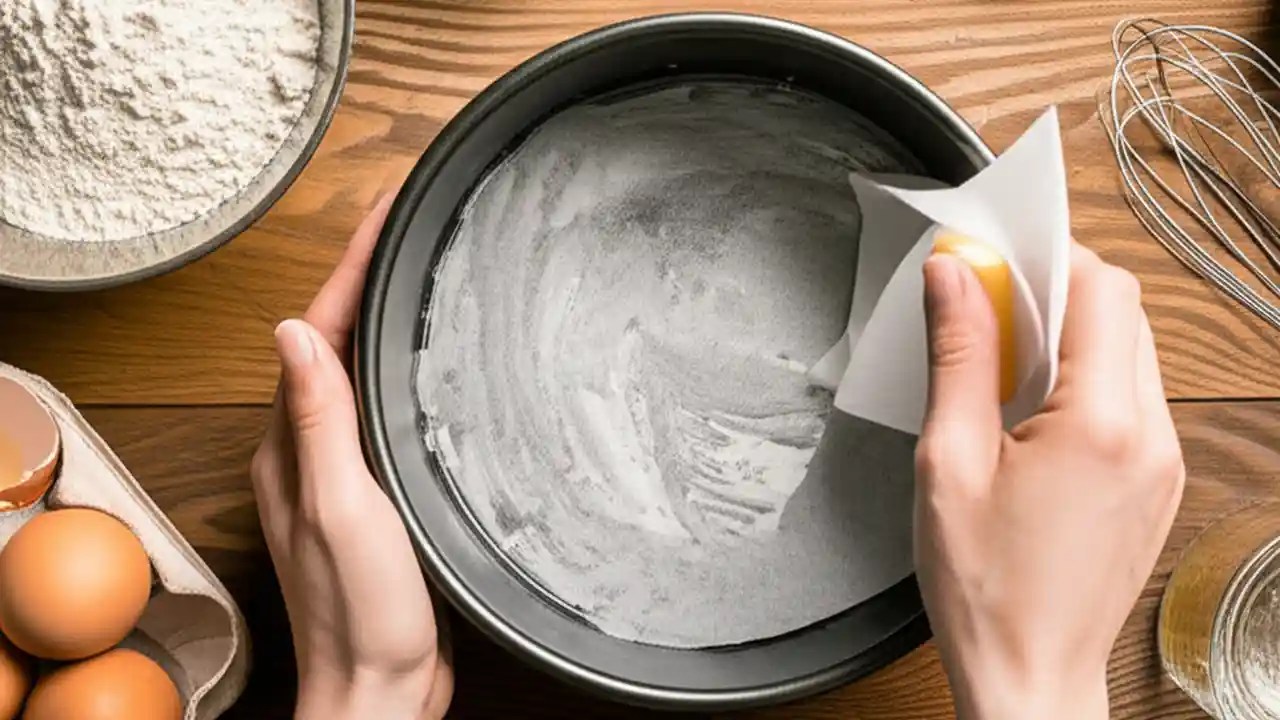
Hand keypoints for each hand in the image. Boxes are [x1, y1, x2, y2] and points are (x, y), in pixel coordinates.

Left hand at [250, 196, 453, 719]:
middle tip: (409, 230)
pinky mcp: (375, 498)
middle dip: (366, 282)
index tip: (384, 214)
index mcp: (292, 446)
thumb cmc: (363, 610)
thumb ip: (318, 421)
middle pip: (332, 345)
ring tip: (422, 277)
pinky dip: (403, 377)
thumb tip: (289, 331)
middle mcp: (309, 454)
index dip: (350, 268)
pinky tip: (433, 369)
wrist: (383, 689)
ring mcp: (341, 476)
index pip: (317, 333)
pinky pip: (383, 417)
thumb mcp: (342, 506)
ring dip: (384, 326)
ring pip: (359, 379)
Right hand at [915, 244, 1183, 719]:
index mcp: (1102, 425)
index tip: (994, 258)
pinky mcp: (1155, 483)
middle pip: (1122, 314)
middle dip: (1055, 292)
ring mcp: (1162, 462)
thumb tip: (955, 278)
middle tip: (987, 307)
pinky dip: (1084, 380)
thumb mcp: (950, 462)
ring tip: (1000, 367)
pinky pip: (1130, 399)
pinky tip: (1028, 411)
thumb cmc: (986, 589)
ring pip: (1129, 353)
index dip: (1048, 258)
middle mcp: (1151, 437)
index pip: (1101, 290)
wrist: (1029, 676)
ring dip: (1070, 336)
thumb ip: (958, 358)